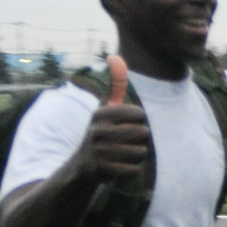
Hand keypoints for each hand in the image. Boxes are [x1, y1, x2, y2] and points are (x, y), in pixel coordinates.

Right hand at [80, 53, 149, 177]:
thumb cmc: (101, 131)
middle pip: (143, 134)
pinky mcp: (102, 171)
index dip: (139, 121)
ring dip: (137, 155)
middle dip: (140, 140)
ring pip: (140, 152)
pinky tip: (119, 166)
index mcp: (100, 113)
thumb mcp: (105, 108)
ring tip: (123, 154)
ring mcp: (98, 152)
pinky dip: (131, 170)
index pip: (139, 114)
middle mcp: (97, 131)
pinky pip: (133, 170)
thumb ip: (115, 84)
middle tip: (125, 141)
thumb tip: (115, 56)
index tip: (126, 124)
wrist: (83, 166)